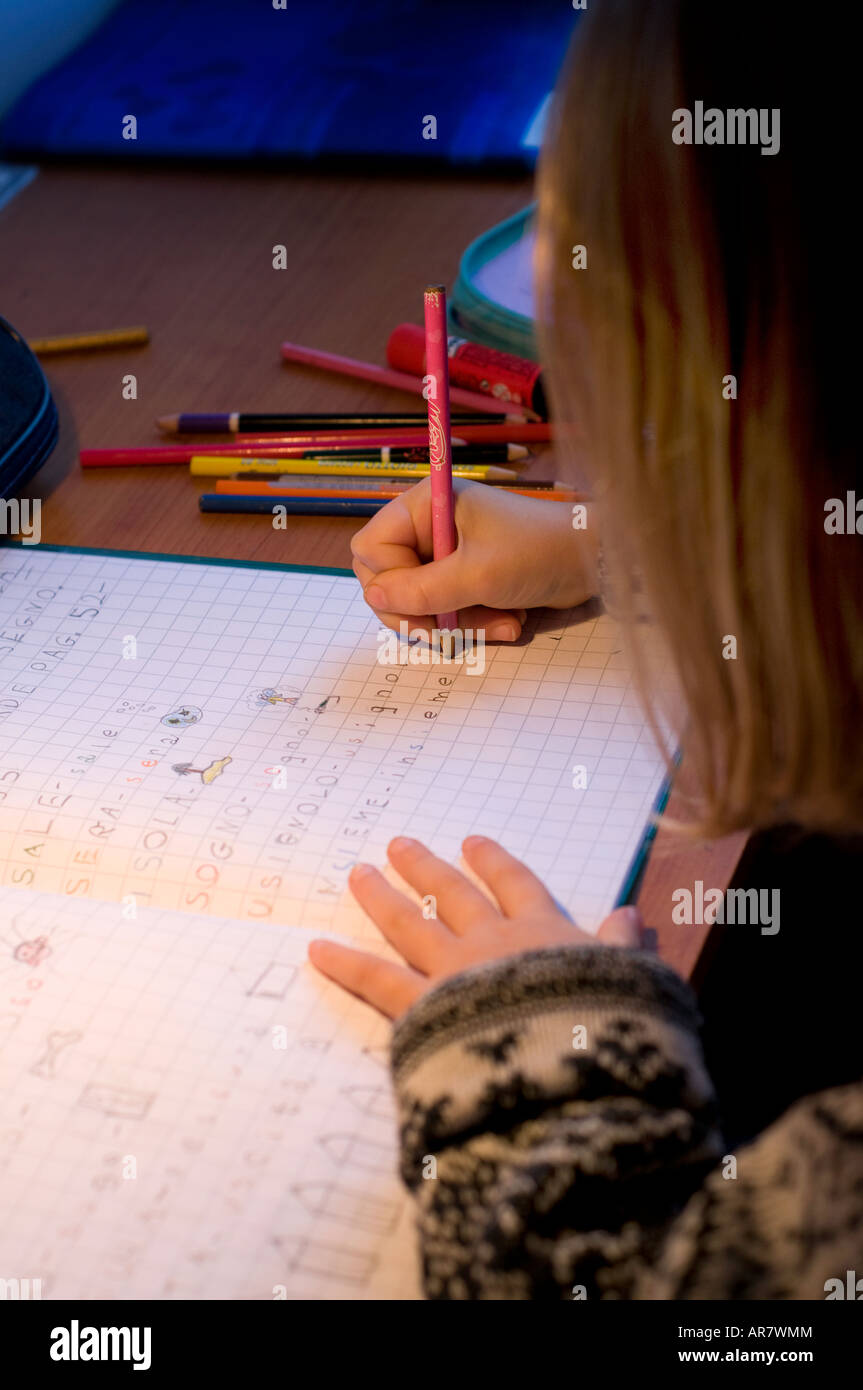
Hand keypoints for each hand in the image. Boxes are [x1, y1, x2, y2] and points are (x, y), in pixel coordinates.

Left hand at [308, 835, 643, 1019]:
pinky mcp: (419, 1009)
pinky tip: (315, 948)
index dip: (494, 863)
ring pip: (407, 923)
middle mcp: (493, 941)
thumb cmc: (609, 1026)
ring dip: (380, 897)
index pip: (517, 886)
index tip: (473, 842)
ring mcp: (451, 971)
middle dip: (425, 868)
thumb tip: (630, 914)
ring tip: (357, 873)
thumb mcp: (633, 983)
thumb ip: (624, 947)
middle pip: (452, 895)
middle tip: (398, 844)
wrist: (570, 1072)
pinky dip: (344, 962)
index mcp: (546, 933)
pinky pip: (374, 978)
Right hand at [351, 478, 598, 642]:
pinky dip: (475, 623)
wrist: (593, 562)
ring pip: (420, 603)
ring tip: (499, 624)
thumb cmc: (537, 554)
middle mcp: (430, 526)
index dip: (388, 584)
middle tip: (446, 631)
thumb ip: (421, 591)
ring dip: (457, 623)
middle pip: (389, 580)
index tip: (420, 605)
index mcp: (424, 507)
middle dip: (421, 612)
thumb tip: (374, 597)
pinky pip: (449, 609)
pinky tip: (508, 622)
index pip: (372, 549)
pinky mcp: (467, 576)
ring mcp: (448, 553)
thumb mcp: (475, 576)